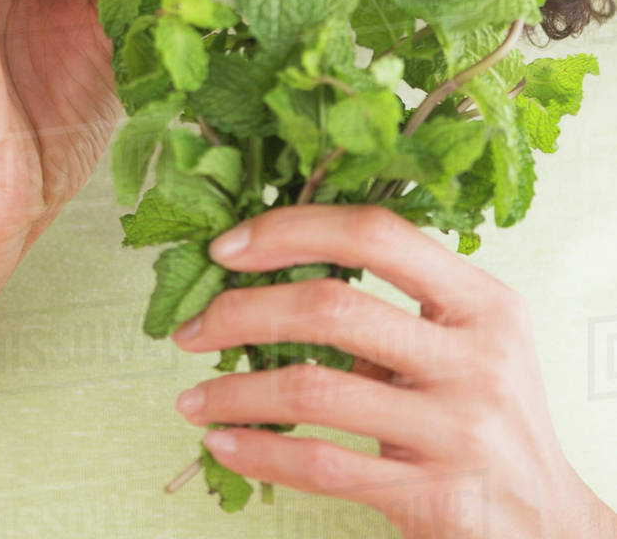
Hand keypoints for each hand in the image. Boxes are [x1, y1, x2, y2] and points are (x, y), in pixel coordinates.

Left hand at [171, 203, 596, 537]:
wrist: (547, 524)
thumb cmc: (487, 416)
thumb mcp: (467, 341)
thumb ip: (393, 306)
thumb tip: (271, 271)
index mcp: (482, 300)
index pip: (375, 234)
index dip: (293, 230)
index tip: (227, 247)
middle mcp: (477, 356)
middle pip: (334, 309)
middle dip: (243, 312)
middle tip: (193, 327)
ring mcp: (459, 427)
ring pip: (316, 389)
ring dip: (236, 391)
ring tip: (194, 397)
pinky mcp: (435, 495)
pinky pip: (324, 465)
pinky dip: (261, 452)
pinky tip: (225, 443)